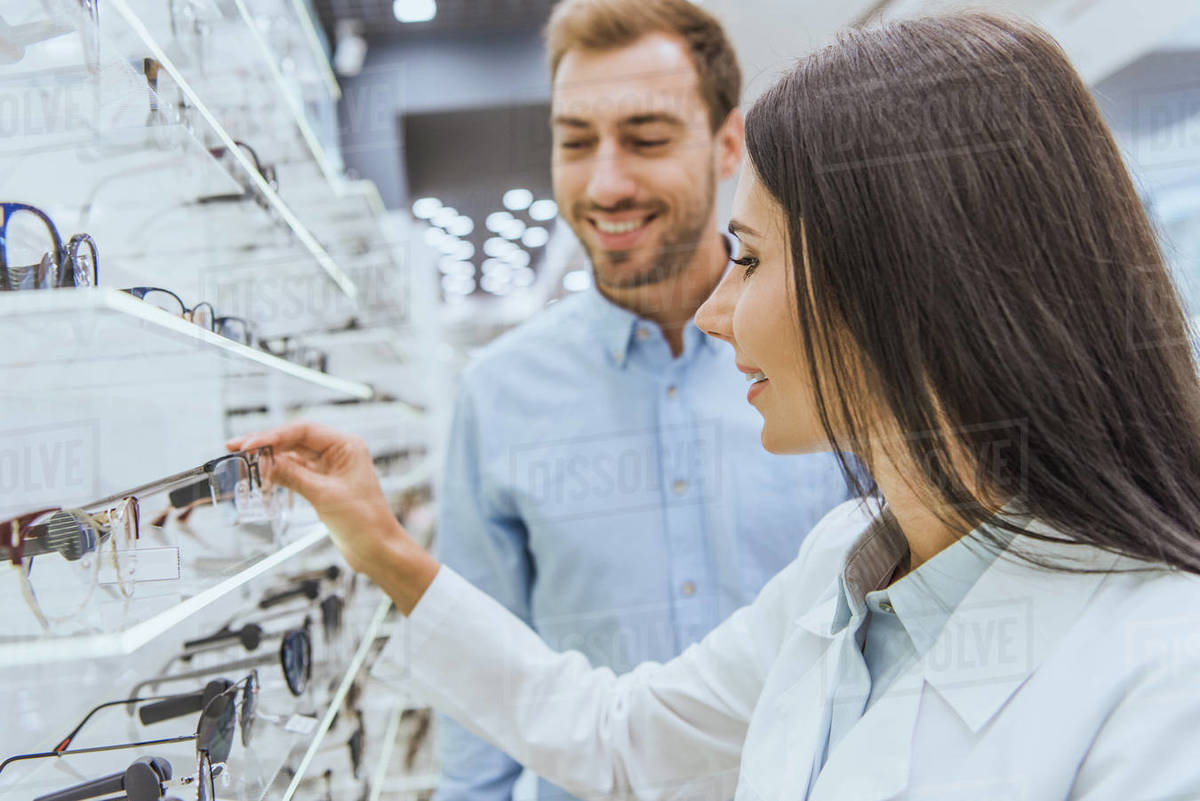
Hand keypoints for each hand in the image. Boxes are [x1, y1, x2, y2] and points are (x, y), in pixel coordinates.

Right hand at [228, 421, 438, 613]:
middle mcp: (339, 453)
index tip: (249, 444)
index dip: (274, 436)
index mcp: (347, 446)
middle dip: (266, 444)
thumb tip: (264, 462)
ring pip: (292, 456)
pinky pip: (295, 472)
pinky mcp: (322, 484)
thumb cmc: (365, 522)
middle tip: (236, 447)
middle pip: (295, 440)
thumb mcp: (324, 496)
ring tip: (242, 461)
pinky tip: (261, 475)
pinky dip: (277, 474)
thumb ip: (293, 476)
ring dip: (269, 459)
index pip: (304, 430)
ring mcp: (330, 468)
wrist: (376, 549)